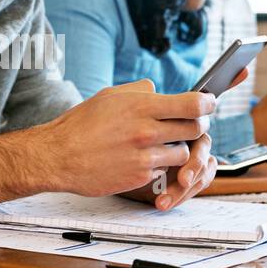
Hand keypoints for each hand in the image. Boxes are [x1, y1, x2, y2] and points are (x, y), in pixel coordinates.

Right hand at [41, 79, 214, 205]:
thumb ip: (140, 91)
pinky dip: (159, 165)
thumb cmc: (81, 124)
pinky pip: (164, 169)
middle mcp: (147, 131)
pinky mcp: (140, 176)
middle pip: (195, 128)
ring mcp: (145, 156)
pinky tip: (142, 159)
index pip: (193, 104)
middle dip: (195, 126)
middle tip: (188, 125)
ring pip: (184, 152)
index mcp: (141, 106)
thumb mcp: (110, 96)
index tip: (208, 103)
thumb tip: (159, 90)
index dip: (207, 103)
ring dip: (178, 148)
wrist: (58, 157)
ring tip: (161, 144)